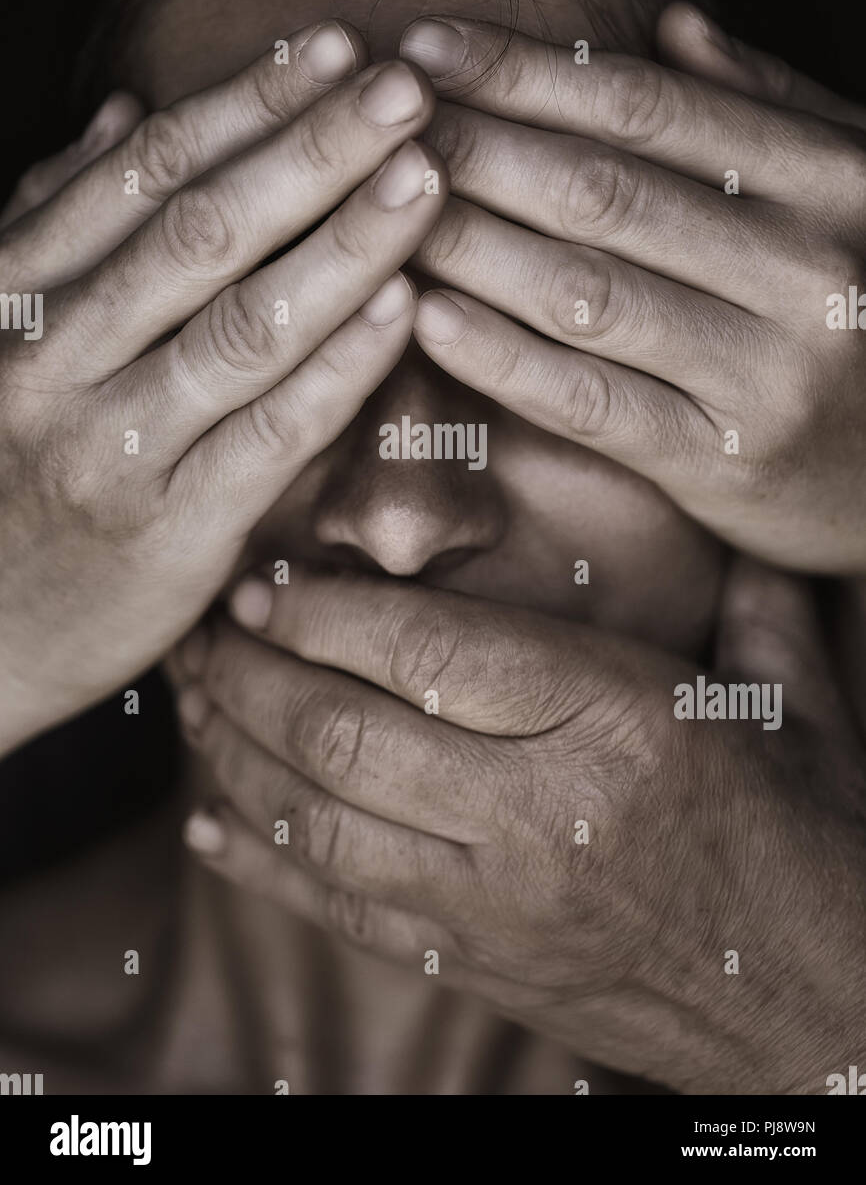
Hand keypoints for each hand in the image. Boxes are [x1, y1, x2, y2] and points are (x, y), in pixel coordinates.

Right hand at [0, 23, 444, 752]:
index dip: (244, 103)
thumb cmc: (2, 470)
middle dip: (312, 150)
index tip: (331, 50)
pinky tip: (405, 306)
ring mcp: (113, 447)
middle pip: (201, 234)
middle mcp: (56, 360)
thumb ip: (58, 222)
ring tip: (425, 177)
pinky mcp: (172, 531)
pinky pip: (271, 434)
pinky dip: (341, 366)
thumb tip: (126, 111)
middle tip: (405, 89)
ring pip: (243, 325)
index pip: (144, 178)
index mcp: (14, 296)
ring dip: (344, 244)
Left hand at [170, 562, 865, 1093]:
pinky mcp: (476, 966)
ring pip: (322, 822)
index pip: (430, 648)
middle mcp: (544, 812)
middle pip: (346, 731)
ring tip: (193, 706)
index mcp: (618, 720)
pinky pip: (341, 912)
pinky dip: (265, 866)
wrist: (821, 998)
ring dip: (235, 759)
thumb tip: (726, 516)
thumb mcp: (795, 698)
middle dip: (248, 675)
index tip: (266, 580)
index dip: (325, 608)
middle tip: (203, 633)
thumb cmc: (806, 831)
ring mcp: (499, 903)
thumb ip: (746, 601)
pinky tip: (213, 826)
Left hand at [397, 6, 865, 573]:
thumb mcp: (849, 188)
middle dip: (475, 148)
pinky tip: (427, 318)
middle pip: (602, 192)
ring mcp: (764, 373)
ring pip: (584, 292)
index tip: (429, 46)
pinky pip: (591, 402)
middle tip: (381, 123)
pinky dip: (503, 358)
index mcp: (828, 180)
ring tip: (382, 211)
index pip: (647, 108)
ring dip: (470, 246)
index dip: (523, 72)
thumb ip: (768, 106)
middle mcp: (803, 269)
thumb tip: (673, 23)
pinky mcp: (722, 463)